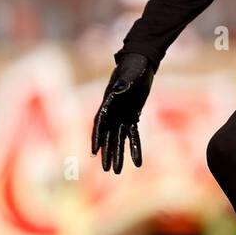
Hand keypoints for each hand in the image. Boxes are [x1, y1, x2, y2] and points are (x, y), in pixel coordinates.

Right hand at [91, 52, 153, 172]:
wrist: (141, 63)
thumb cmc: (134, 66)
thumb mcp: (130, 74)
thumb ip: (124, 83)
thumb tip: (119, 90)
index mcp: (108, 103)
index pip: (100, 123)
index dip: (97, 137)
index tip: (94, 152)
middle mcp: (112, 112)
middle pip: (108, 136)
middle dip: (108, 153)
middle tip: (108, 170)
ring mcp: (121, 116)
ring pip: (118, 139)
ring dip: (118, 154)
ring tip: (117, 172)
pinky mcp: (132, 117)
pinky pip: (133, 135)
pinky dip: (135, 147)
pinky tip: (137, 161)